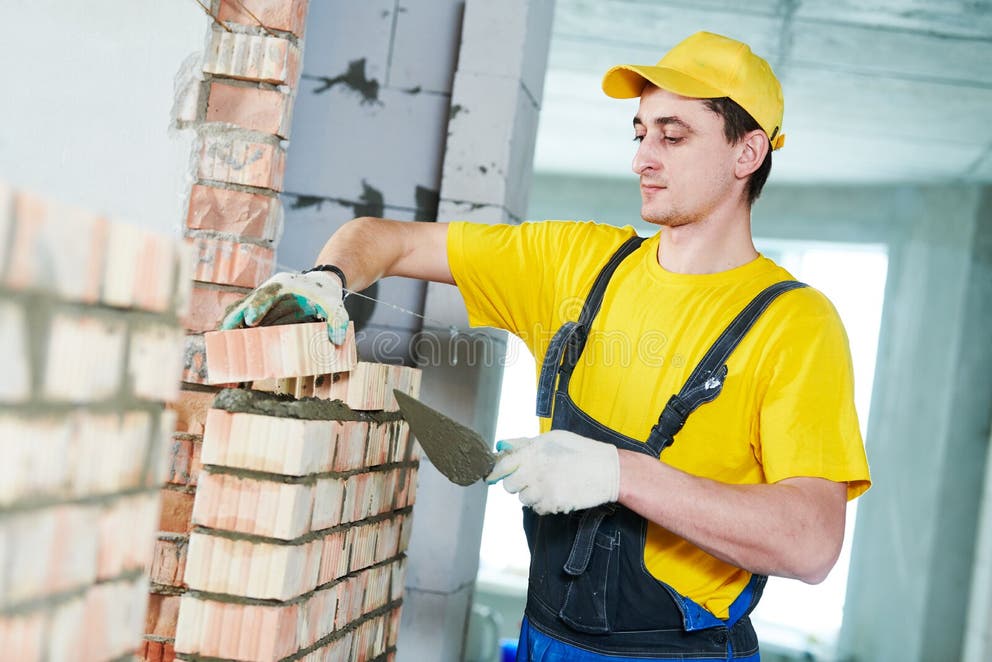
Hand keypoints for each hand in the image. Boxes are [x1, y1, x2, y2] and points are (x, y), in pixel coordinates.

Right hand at [220, 271, 349, 343]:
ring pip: (241, 312)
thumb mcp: (336, 305)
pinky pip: (245, 322)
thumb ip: (337, 321)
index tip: (251, 320)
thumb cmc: (326, 294)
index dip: (258, 305)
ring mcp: (263, 302)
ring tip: (223, 346)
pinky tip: (233, 349)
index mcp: (285, 284)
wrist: (321, 286)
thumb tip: (335, 339)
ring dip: (232, 328)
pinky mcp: (262, 313)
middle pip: (246, 302)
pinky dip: (238, 333)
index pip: (268, 292)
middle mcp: (269, 291)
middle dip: (235, 318)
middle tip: (225, 335)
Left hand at [486, 430, 619, 514]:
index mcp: (534, 452)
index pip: (503, 465)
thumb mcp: (552, 438)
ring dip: (531, 494)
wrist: (607, 470)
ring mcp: (544, 489)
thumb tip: (503, 444)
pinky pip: (538, 509)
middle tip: (529, 478)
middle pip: (509, 486)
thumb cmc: (580, 450)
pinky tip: (555, 493)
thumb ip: (525, 442)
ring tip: (547, 484)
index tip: (491, 476)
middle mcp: (536, 471)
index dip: (495, 472)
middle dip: (516, 483)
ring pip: (523, 499)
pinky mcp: (553, 503)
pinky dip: (543, 504)